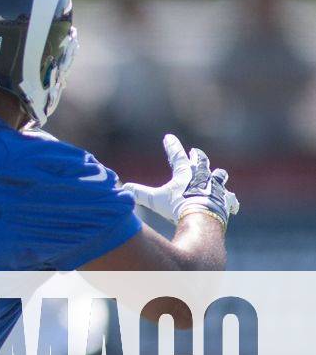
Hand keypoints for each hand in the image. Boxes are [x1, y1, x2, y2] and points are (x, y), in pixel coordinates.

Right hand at [124, 134, 239, 227]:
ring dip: (217, 175)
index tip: (168, 137)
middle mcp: (202, 176)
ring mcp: (216, 187)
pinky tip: (232, 203)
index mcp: (185, 173)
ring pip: (219, 176)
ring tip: (218, 174)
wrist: (201, 217)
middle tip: (195, 152)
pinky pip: (230, 199)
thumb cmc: (177, 207)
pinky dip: (229, 201)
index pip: (176, 155)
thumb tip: (122, 189)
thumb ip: (138, 193)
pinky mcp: (226, 200)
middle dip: (197, 156)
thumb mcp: (155, 200)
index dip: (171, 146)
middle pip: (201, 161)